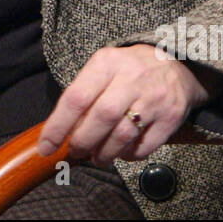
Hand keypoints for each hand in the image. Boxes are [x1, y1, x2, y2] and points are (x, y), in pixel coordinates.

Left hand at [35, 44, 216, 166]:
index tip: (46, 147)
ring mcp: (154, 98)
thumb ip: (83, 95)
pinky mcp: (171, 116)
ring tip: (97, 158)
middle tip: (76, 152)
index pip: (76, 97)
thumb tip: (60, 133)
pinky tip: (122, 152)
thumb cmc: (128, 70)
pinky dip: (128, 155)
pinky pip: (144, 146)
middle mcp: (131, 78)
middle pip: (101, 117)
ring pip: (122, 135)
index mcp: (107, 63)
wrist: (176, 64)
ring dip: (104, 153)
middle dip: (83, 142)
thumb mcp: (104, 68)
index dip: (58, 126)